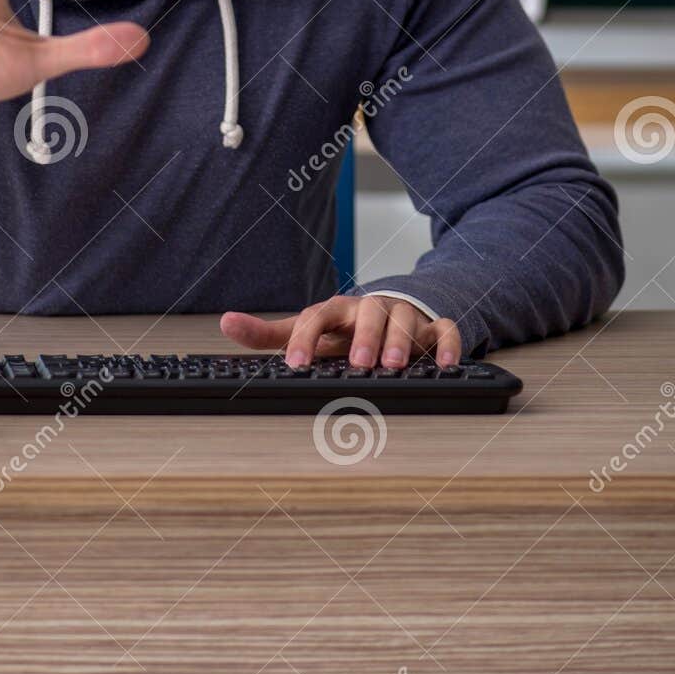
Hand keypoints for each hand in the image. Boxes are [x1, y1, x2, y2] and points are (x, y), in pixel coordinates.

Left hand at [220, 295, 461, 369]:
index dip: (305, 336)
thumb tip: (225, 322)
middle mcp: (371, 310)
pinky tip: (446, 363)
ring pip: (405, 319)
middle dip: (364, 336)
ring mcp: (404, 317)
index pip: (318, 314)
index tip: (295, 362)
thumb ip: (268, 333)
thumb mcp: (308, 331)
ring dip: (400, 340)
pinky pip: (446, 330)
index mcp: (337, 311)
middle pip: (368, 312)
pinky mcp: (433, 329)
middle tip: (359, 362)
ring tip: (393, 364)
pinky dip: (449, 344)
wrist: (389, 316)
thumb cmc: (343, 330)